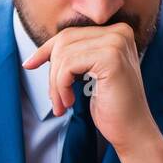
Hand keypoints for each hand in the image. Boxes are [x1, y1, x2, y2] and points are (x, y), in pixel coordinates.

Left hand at [21, 21, 162, 162]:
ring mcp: (116, 43)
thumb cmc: (112, 106)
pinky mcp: (110, 57)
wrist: (133, 130)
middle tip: (56, 99)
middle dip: (52, 72)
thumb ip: (74, 56)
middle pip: (64, 42)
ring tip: (63, 104)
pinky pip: (68, 66)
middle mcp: (119, 32)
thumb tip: (37, 54)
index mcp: (116, 33)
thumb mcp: (89, 74)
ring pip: (63, 55)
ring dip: (55, 84)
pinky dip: (61, 87)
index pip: (70, 34)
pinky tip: (71, 102)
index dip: (46, 50)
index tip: (29, 64)